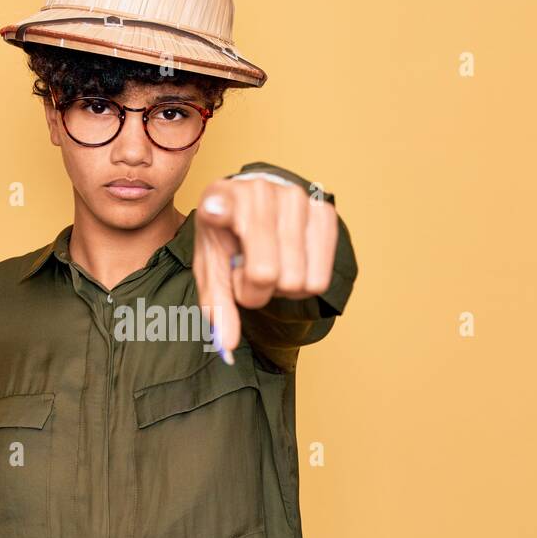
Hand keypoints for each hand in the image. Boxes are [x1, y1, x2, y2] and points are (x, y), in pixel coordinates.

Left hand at [193, 174, 337, 361]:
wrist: (255, 210)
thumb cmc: (228, 241)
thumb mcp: (212, 269)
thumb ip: (217, 306)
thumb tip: (229, 346)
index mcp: (221, 199)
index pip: (224, 216)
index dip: (222, 216)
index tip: (215, 213)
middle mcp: (260, 191)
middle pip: (266, 274)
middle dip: (254, 289)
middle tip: (247, 273)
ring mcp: (296, 198)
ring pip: (296, 281)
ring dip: (280, 287)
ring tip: (268, 265)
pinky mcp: (324, 211)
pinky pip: (320, 279)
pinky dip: (303, 283)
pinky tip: (290, 263)